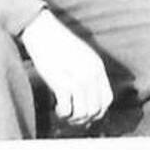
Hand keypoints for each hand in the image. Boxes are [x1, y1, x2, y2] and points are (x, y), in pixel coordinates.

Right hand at [19, 11, 112, 127]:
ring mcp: (77, 77)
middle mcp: (91, 73)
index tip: (85, 115)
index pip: (107, 100)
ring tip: (63, 113)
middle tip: (71, 118)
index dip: (97, 112)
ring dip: (73, 118)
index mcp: (97, 67)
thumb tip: (87, 105)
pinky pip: (68, 109)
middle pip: (96, 109)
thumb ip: (87, 77)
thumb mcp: (80, 57)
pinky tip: (57, 108)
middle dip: (84, 119)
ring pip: (83, 112)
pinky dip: (63, 114)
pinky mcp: (61, 81)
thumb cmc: (57, 45)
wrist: (42, 30)